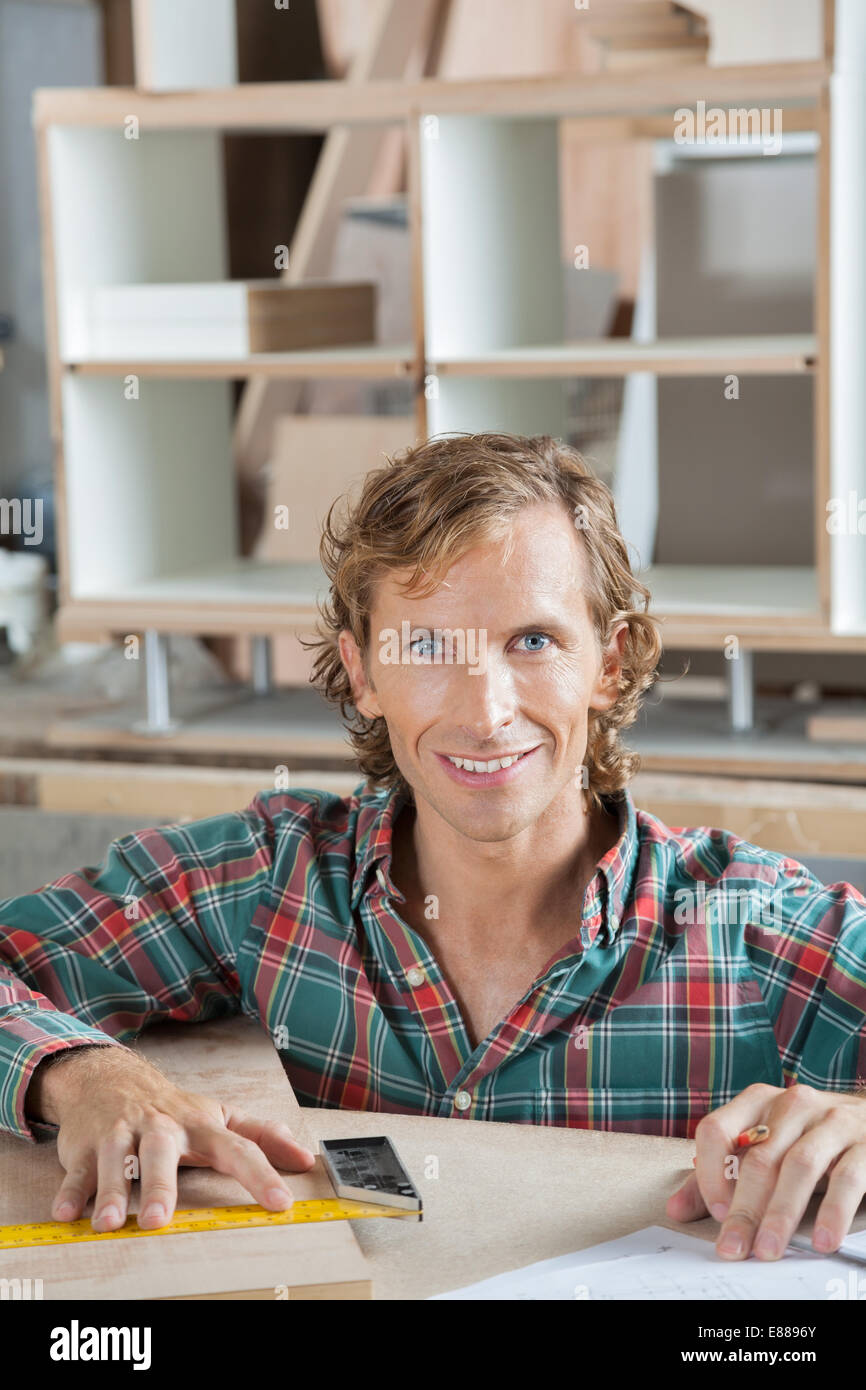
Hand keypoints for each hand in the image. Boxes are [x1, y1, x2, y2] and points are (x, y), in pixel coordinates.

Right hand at [27, 1046, 314, 1231]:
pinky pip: (79, 1169)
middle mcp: (160, 1127)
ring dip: (110, 1192)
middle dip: (159, 1184)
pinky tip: (67, 1214)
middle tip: (159, 1220)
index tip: (280, 1203)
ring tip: (109, 1224)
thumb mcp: (219, 1117)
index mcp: (200, 1126)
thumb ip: (262, 1137)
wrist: (110, 1077)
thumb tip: (305, 1158)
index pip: (237, 1149)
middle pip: (161, 1152)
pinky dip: (71, 1191)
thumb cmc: (173, 1109)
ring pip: (116, 1161)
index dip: (261, 1175)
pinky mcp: (88, 1145)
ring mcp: (121, 1134)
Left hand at [666, 1082, 865, 1259]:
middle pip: (758, 1158)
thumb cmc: (808, 1139)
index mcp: (757, 1102)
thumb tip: (676, 1210)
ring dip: (781, 1214)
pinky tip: (822, 1240)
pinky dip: (832, 1213)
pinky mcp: (864, 1143)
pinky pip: (846, 1178)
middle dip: (744, 1210)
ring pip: (797, 1166)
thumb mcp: (765, 1149)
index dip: (710, 1173)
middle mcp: (792, 1103)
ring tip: (769, 1249)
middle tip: (735, 1248)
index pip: (717, 1129)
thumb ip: (720, 1176)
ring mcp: (831, 1120)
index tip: (716, 1212)